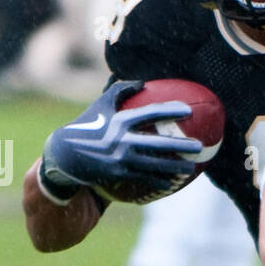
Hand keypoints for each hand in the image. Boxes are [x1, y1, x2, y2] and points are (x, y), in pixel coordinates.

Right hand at [40, 80, 202, 200]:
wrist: (65, 154)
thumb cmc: (88, 125)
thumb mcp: (101, 105)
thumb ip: (120, 91)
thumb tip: (142, 82)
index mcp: (120, 120)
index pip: (151, 113)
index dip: (170, 111)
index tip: (188, 110)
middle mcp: (122, 139)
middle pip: (158, 143)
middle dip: (180, 145)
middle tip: (199, 147)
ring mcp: (120, 159)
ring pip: (154, 165)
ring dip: (174, 168)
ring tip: (191, 168)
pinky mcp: (118, 174)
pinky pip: (143, 179)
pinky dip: (158, 181)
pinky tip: (172, 183)